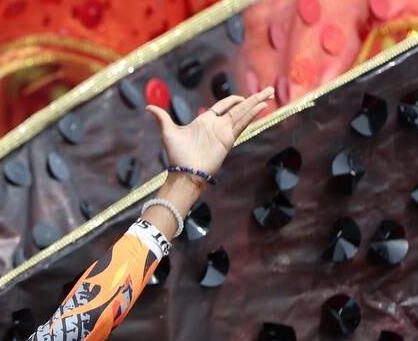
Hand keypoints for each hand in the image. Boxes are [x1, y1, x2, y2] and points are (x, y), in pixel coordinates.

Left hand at [146, 87, 274, 177]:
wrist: (185, 172)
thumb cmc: (176, 154)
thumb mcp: (168, 131)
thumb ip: (161, 117)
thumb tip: (147, 107)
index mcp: (205, 120)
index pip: (223, 106)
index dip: (233, 100)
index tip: (243, 96)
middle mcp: (217, 125)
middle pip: (239, 108)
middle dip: (252, 99)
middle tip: (268, 90)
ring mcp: (225, 132)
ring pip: (244, 113)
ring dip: (257, 103)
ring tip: (270, 93)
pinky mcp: (229, 139)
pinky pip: (243, 123)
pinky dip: (252, 114)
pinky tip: (262, 106)